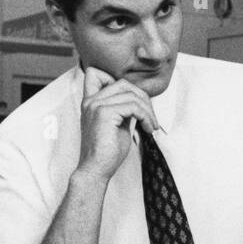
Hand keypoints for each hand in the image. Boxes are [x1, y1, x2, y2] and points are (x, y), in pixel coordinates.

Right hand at [77, 67, 159, 181]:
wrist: (96, 170)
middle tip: (150, 118)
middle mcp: (91, 100)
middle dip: (142, 98)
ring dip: (148, 110)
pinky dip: (145, 116)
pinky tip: (148, 129)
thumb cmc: (107, 152)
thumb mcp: (118, 125)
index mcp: (91, 102)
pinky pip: (133, 106)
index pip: (95, 73)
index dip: (117, 81)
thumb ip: (123, 110)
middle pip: (123, 83)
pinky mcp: (104, 113)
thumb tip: (139, 101)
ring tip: (151, 126)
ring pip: (131, 94)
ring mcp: (96, 105)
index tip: (133, 102)